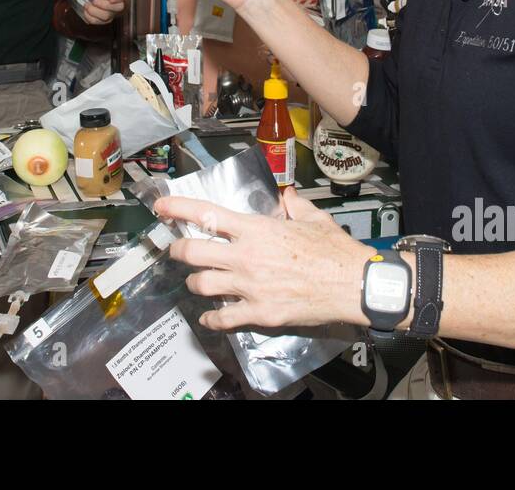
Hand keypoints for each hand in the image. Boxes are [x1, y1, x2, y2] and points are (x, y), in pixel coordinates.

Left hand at [81, 0, 128, 25]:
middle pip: (116, 9)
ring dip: (95, 12)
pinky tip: (85, 11)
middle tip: (94, 1)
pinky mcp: (104, 20)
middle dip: (104, 6)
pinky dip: (89, 17)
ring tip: (86, 5)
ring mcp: (112, 14)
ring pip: (106, 17)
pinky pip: (97, 21)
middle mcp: (119, 5)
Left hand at [153, 187, 369, 329]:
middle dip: (178, 249)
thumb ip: (293, 205)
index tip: (162, 207)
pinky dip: (211, 318)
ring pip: (202, 285)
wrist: (352, 285)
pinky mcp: (259, 313)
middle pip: (193, 251)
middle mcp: (246, 256)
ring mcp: (250, 287)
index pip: (207, 214)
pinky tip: (209, 317)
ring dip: (194, 283)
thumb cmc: (335, 251)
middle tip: (175, 249)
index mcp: (257, 229)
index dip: (178, 208)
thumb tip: (286, 195)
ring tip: (196, 282)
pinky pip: (223, 318)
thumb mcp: (313, 218)